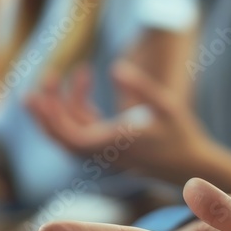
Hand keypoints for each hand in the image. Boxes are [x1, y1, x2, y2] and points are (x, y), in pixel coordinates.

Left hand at [27, 62, 217, 180]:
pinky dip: (76, 105)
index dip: (51, 118)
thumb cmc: (181, 135)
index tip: (40, 93)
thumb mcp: (167, 106)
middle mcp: (103, 152)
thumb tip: (115, 67)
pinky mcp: (108, 145)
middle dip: (44, 112)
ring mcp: (104, 150)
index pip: (70, 137)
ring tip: (57, 74)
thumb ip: (140, 86)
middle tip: (40, 80)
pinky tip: (83, 79)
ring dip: (58, 106)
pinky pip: (82, 126)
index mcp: (114, 145)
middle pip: (60, 137)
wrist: (190, 164)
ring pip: (69, 130)